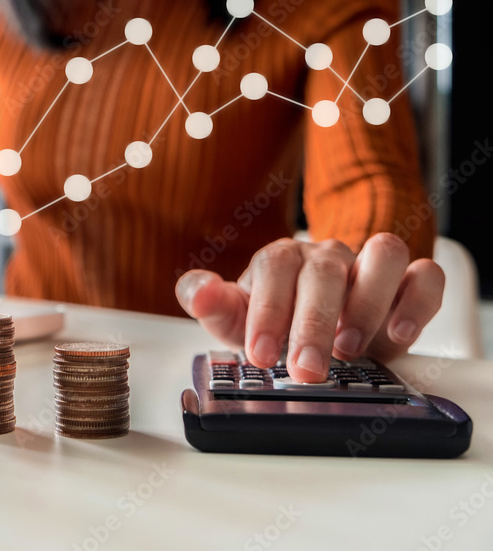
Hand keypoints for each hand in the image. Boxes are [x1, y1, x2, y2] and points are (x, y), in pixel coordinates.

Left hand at [175, 233, 444, 382]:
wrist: (314, 324)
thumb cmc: (272, 320)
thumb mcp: (234, 318)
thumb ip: (208, 302)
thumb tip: (199, 290)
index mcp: (282, 258)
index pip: (274, 268)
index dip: (267, 310)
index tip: (260, 354)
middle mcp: (327, 256)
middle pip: (325, 271)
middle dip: (313, 323)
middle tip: (304, 369)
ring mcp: (370, 266)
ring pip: (384, 255)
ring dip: (368, 302)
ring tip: (350, 349)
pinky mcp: (409, 285)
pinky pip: (426, 276)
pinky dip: (417, 301)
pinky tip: (397, 335)